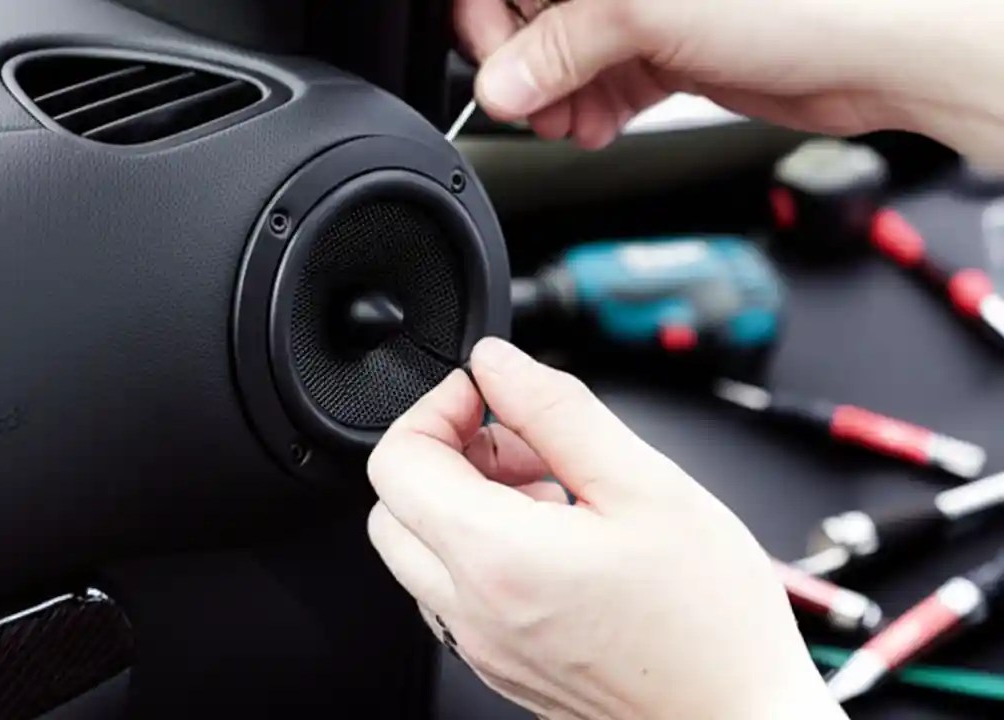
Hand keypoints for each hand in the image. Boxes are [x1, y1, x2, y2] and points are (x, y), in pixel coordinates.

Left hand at [366, 338, 844, 719]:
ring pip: (420, 550)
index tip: (484, 393)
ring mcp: (480, 645)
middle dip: (444, 455)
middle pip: (394, 506)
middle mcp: (471, 610)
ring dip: (463, 502)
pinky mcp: (500, 665)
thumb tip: (498, 364)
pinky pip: (453, 592)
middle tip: (516, 442)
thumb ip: (556, 411)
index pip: (398, 460)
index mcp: (497, 557)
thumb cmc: (711, 625)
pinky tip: (556, 539)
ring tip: (551, 491)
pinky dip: (481, 549)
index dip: (436, 408)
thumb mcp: (646, 485)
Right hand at [454, 0, 1003, 164]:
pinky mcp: (669, 51)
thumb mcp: (646, 13)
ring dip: (553, 98)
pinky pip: (604, 81)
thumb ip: (561, 46)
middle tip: (530, 107)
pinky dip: (590, 109)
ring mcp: (648, 12)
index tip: (492, 66)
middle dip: (521, 68)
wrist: (876, 51)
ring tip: (567, 124)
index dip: (489, 19)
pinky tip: (594, 127)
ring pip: (565, 56)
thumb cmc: (793, 1)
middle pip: (533, 16)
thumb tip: (498, 86)